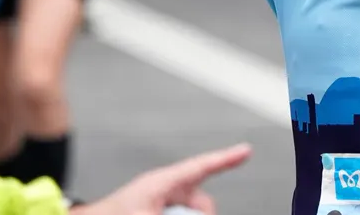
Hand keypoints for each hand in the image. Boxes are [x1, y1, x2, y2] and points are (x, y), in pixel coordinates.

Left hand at [73, 143, 250, 214]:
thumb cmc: (112, 214)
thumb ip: (175, 213)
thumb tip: (202, 210)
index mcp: (164, 182)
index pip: (201, 166)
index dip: (226, 158)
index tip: (246, 150)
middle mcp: (168, 191)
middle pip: (202, 203)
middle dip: (199, 214)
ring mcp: (165, 204)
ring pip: (193, 212)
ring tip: (161, 214)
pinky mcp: (162, 211)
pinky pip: (183, 213)